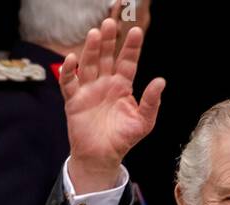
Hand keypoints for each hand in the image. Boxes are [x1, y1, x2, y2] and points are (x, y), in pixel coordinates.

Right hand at [60, 18, 164, 192]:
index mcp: (122, 86)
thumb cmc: (123, 138)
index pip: (127, 62)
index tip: (136, 32)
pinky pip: (69, 82)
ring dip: (91, 49)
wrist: (103, 156)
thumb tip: (161, 81)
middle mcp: (105, 83)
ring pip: (88, 64)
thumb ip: (151, 102)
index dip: (131, 48)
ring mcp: (88, 89)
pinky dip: (69, 71)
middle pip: (106, 57)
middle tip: (110, 23)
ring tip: (95, 34)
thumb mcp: (144, 122)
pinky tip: (72, 59)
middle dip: (108, 41)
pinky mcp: (74, 100)